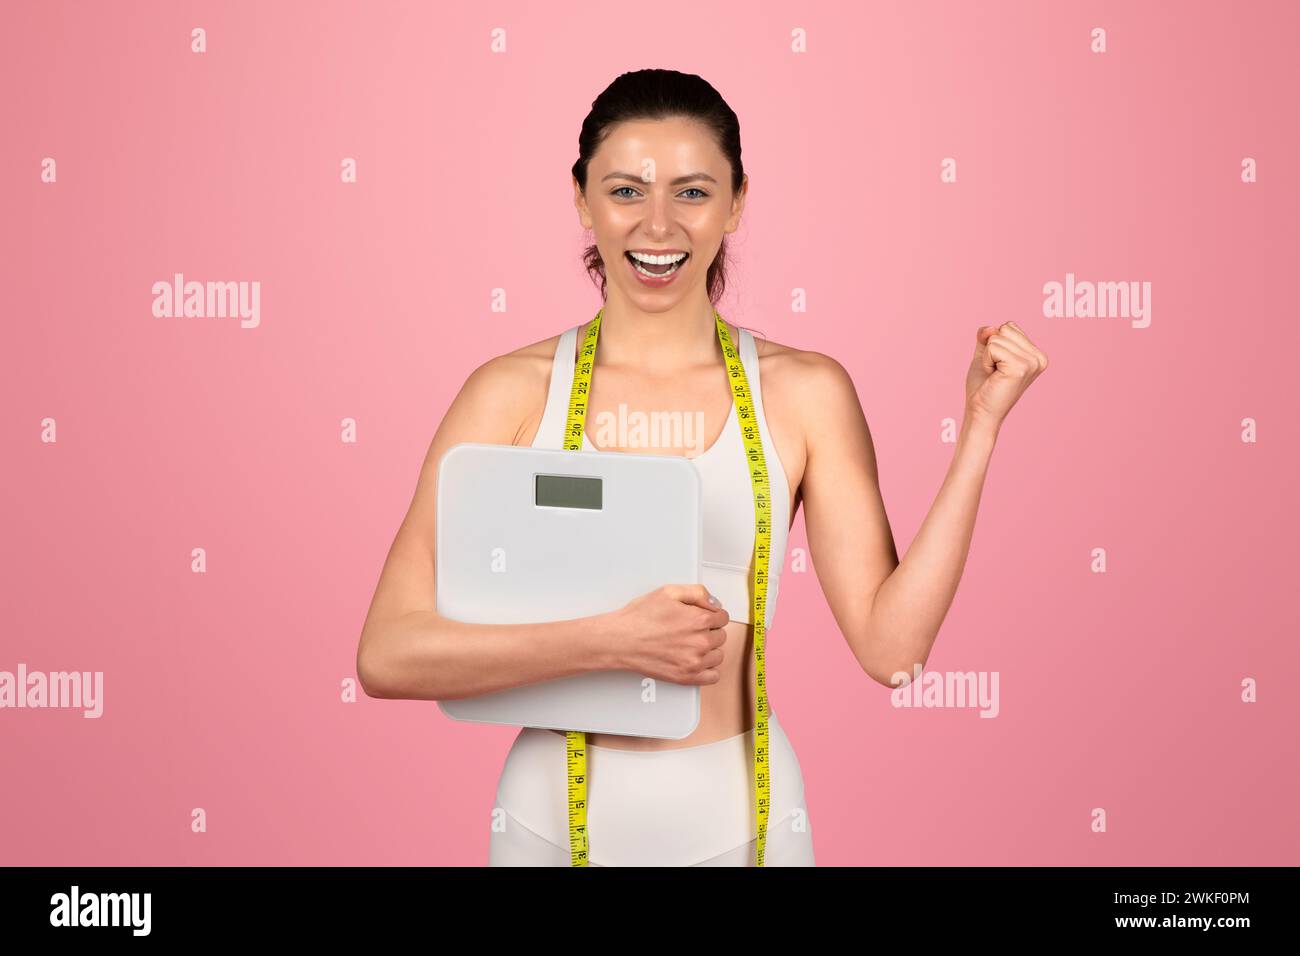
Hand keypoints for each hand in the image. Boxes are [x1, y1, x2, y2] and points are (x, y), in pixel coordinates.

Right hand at [606, 584, 729, 684]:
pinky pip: (712, 676)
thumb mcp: (668, 592)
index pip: (723, 617)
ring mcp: (695, 661)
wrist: (620, 640)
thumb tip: (715, 603)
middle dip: (709, 631)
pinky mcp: (687, 677)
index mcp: (699, 619)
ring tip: (690, 644)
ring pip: (718, 655)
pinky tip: (695, 661)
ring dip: (709, 650)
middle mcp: (700, 641)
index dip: (711, 615)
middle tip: (690, 629)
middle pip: (721, 636)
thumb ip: (698, 592)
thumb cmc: (639, 618)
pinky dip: (708, 670)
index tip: (702, 617)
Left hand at [964, 321, 1047, 427]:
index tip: (997, 366)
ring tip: (994, 375)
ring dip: (988, 356)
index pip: (1009, 327)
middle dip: (991, 349)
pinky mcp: (1020, 367)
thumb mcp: (985, 354)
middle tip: (994, 371)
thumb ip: (987, 336)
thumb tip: (990, 327)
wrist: (981, 412)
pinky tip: (993, 376)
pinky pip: (993, 346)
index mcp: (1036, 354)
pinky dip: (986, 360)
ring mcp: (1032, 362)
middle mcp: (1039, 358)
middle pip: (1005, 329)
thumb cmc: (983, 386)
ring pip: (997, 337)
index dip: (994, 344)